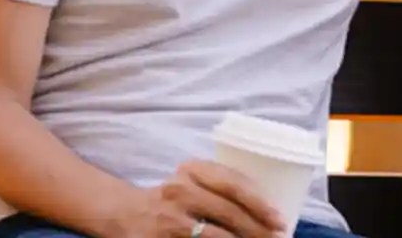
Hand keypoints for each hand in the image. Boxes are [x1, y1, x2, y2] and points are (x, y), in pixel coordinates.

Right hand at [114, 159, 285, 236]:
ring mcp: (169, 218)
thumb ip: (221, 188)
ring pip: (216, 235)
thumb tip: (267, 209)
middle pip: (228, 212)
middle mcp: (180, 189)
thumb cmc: (171, 197)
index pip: (233, 183)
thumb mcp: (193, 182)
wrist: (122, 212)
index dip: (260, 202)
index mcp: (193, 169)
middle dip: (257, 228)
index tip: (279, 218)